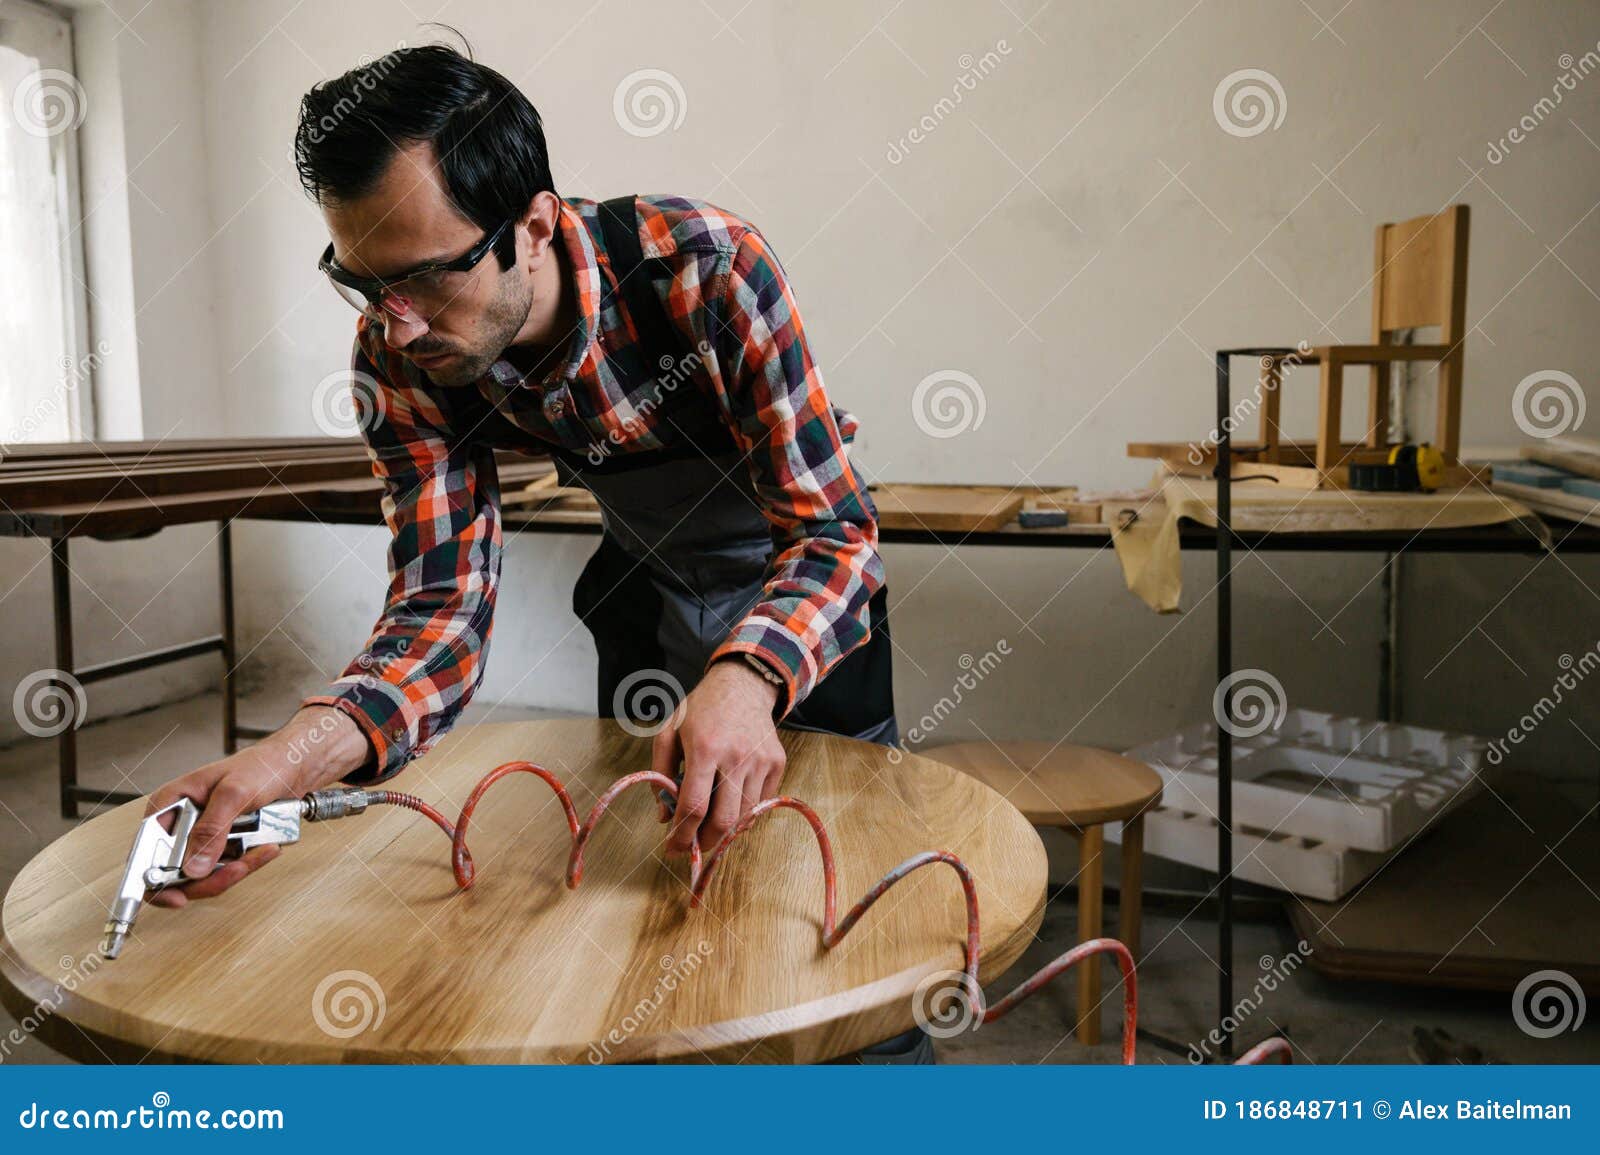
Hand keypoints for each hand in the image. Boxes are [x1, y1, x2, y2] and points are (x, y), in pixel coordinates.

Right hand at [142, 706, 370, 907]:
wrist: (295, 765)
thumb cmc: (262, 765)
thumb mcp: (234, 793)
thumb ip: (212, 829)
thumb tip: (193, 867)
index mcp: (170, 804)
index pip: (145, 850)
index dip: (152, 879)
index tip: (176, 897)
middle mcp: (181, 823)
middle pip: (176, 872)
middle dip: (210, 877)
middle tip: (238, 869)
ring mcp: (202, 837)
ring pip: (205, 875)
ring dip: (235, 870)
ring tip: (261, 849)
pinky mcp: (224, 845)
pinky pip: (228, 869)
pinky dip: (248, 863)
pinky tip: (266, 847)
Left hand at [652, 659, 785, 855]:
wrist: (742, 686)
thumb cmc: (701, 709)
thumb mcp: (669, 732)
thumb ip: (660, 774)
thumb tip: (664, 816)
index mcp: (704, 748)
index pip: (694, 806)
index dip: (682, 835)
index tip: (673, 848)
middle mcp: (736, 757)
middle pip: (723, 820)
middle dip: (705, 842)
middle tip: (692, 845)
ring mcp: (760, 761)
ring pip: (743, 816)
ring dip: (724, 831)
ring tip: (709, 826)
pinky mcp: (776, 764)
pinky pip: (760, 805)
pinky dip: (744, 816)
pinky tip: (729, 808)